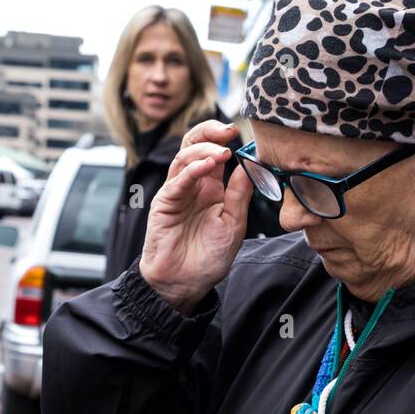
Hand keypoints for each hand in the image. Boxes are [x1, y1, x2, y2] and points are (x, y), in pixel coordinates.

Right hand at [140, 119, 253, 315]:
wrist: (185, 284)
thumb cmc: (207, 258)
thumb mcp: (233, 225)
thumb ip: (239, 194)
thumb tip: (250, 165)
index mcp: (210, 188)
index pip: (214, 152)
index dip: (223, 138)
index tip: (239, 133)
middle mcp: (192, 185)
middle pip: (194, 145)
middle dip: (209, 131)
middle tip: (228, 130)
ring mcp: (176, 192)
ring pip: (184, 157)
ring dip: (203, 150)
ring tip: (221, 153)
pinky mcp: (164, 203)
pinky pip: (177, 181)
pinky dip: (192, 170)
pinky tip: (206, 166)